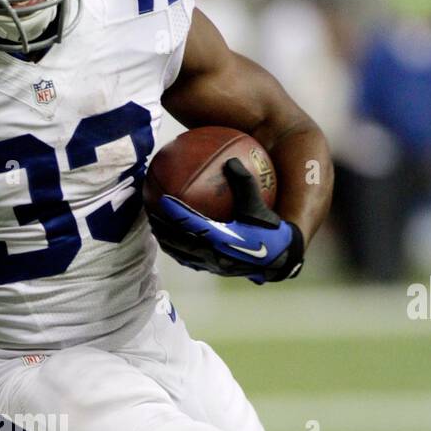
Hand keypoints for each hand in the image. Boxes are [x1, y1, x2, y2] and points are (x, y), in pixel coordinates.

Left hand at [149, 156, 304, 284]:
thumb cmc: (271, 230)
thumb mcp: (260, 207)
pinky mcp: (214, 269)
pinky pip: (190, 260)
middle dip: (162, 229)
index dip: (176, 212)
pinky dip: (179, 249)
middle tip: (150, 212)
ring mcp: (212, 265)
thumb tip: (230, 161)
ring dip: (167, 241)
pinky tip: (174, 239)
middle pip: (180, 243)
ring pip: (182, 254)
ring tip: (156, 228)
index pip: (193, 225)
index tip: (162, 199)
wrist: (280, 259)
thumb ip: (245, 183)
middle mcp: (214, 255)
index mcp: (224, 239)